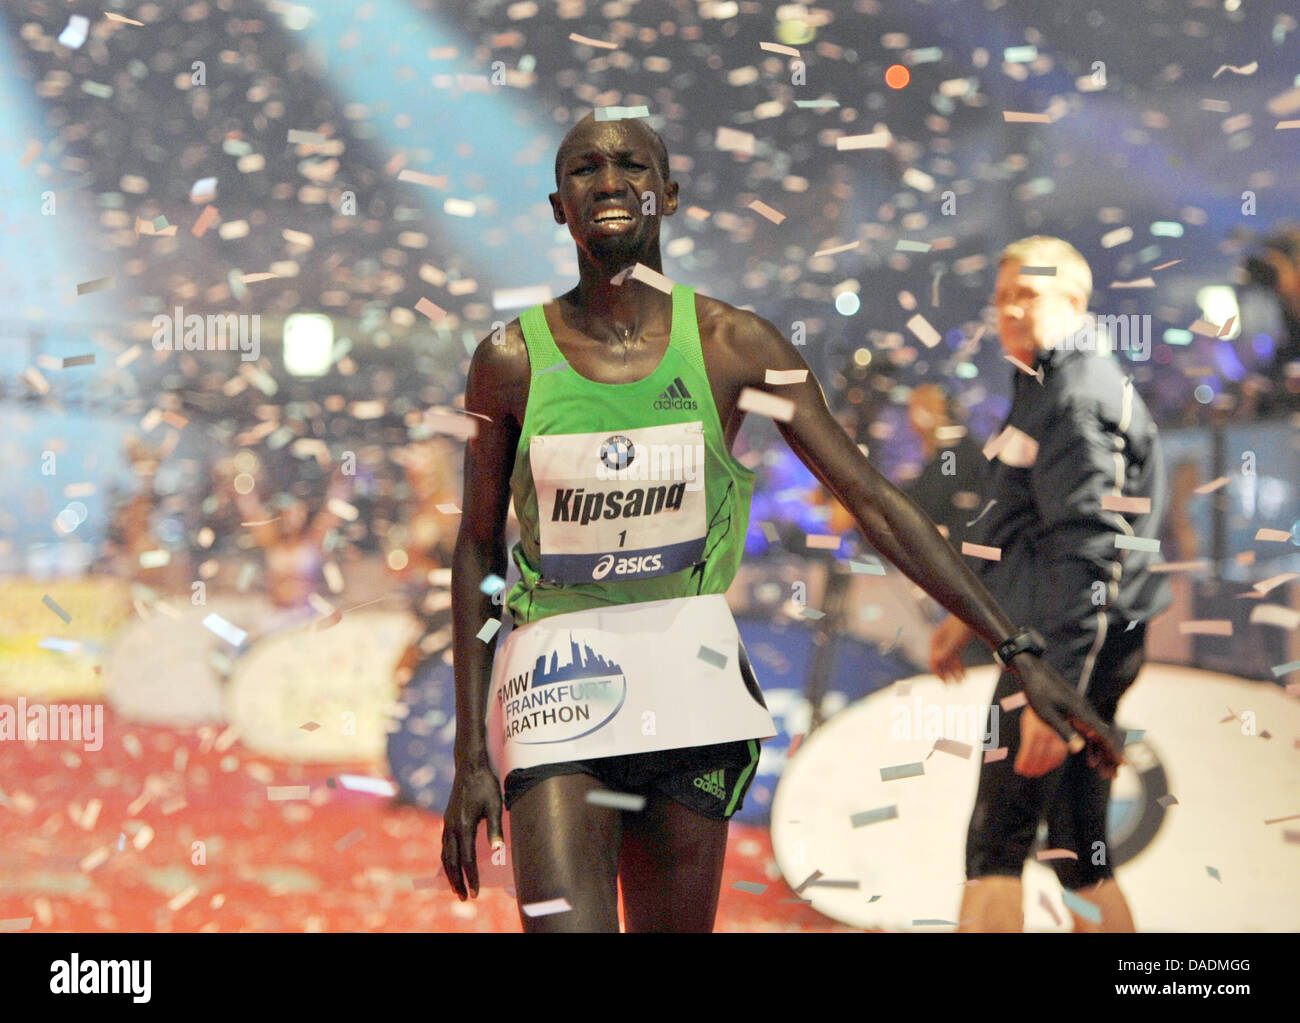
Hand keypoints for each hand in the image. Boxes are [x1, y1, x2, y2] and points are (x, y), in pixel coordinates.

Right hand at [440, 761, 503, 899]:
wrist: (469, 766)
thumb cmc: (485, 784)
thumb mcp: (494, 805)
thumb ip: (494, 828)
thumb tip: (497, 849)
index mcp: (464, 825)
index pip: (467, 858)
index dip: (472, 877)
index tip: (476, 892)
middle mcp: (452, 826)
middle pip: (452, 861)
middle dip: (457, 882)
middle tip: (465, 898)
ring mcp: (447, 823)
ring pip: (445, 854)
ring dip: (450, 873)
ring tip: (456, 888)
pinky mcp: (447, 820)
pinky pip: (444, 845)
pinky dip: (446, 860)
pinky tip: (451, 866)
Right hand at [929, 616, 973, 682]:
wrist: (974, 612)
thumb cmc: (962, 623)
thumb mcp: (955, 639)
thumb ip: (945, 651)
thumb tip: (935, 662)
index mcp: (935, 640)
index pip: (933, 659)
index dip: (937, 672)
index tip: (944, 682)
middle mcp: (940, 643)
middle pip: (940, 662)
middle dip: (946, 674)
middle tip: (951, 685)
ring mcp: (949, 643)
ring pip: (949, 661)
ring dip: (954, 672)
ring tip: (960, 682)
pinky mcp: (957, 643)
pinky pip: (955, 657)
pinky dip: (959, 666)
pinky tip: (964, 674)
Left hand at [1010, 654, 1124, 777]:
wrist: (1033, 671)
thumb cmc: (1037, 692)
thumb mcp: (1047, 714)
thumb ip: (1064, 731)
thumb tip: (1079, 749)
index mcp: (1081, 712)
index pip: (1103, 734)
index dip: (1113, 750)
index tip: (1123, 764)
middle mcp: (1086, 711)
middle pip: (1105, 737)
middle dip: (1111, 757)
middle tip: (1115, 776)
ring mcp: (1082, 711)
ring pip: (1099, 736)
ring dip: (1103, 755)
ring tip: (1106, 774)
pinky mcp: (1076, 712)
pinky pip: (1090, 732)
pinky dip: (1094, 747)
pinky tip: (1091, 760)